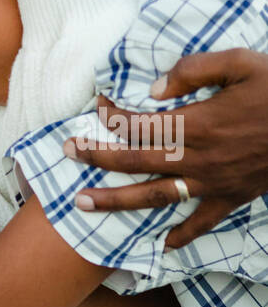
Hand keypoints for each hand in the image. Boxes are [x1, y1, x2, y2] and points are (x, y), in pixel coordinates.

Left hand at [63, 50, 267, 248]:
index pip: (140, 124)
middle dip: (97, 158)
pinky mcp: (233, 197)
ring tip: (84, 203)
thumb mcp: (240, 62)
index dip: (112, 117)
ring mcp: (214, 182)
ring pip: (156, 196)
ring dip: (117, 200)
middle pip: (136, 162)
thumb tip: (152, 90)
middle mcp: (199, 157)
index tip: (96, 107)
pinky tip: (162, 244)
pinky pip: (202, 221)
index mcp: (197, 122)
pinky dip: (181, 235)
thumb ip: (192, 70)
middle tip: (66, 153)